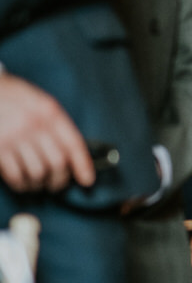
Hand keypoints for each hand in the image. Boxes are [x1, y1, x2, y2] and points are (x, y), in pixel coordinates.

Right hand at [0, 73, 93, 193]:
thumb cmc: (13, 97)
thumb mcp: (40, 102)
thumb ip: (56, 124)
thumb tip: (71, 155)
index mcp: (49, 111)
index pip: (73, 143)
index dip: (83, 165)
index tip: (86, 180)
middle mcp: (34, 124)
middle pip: (57, 162)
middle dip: (59, 180)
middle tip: (56, 185)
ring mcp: (14, 137)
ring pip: (37, 172)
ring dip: (40, 184)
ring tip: (39, 184)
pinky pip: (15, 175)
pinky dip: (21, 184)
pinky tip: (23, 183)